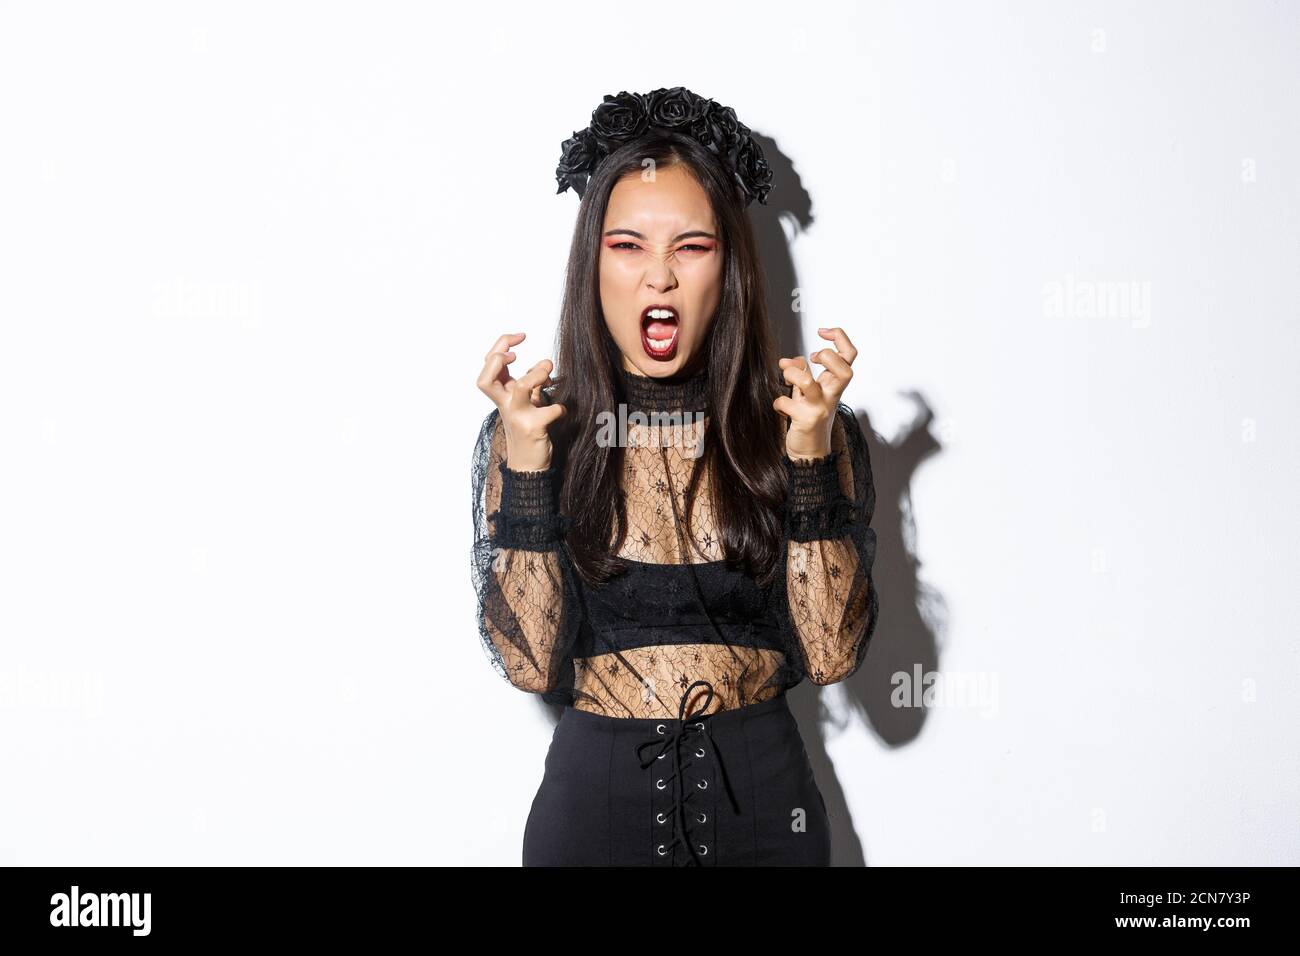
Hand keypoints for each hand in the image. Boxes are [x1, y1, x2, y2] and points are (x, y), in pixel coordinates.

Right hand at [476, 332, 566, 470]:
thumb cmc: (527, 433)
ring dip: (536, 374)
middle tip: (518, 354)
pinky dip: (560, 408)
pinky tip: (562, 411)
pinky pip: (549, 411)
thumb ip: (531, 385)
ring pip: (519, 387)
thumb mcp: (527, 405)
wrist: (528, 468)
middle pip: (488, 376)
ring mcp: (517, 417)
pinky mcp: (534, 429)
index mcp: (501, 396)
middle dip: (501, 357)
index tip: (520, 338)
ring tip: (548, 373)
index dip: (501, 345)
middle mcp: (505, 405)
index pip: (490, 364)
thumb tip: (543, 365)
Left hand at [773, 327, 857, 459]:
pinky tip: (780, 407)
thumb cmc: (810, 419)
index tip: (822, 331)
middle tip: (813, 357)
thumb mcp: (808, 392)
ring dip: (793, 374)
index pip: (850, 355)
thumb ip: (801, 373)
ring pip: (809, 384)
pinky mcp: (805, 421)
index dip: (840, 337)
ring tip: (787, 377)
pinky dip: (779, 401)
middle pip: (845, 370)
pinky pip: (787, 403)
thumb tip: (789, 359)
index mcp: (835, 385)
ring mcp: (819, 408)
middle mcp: (831, 395)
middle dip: (827, 356)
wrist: (809, 453)